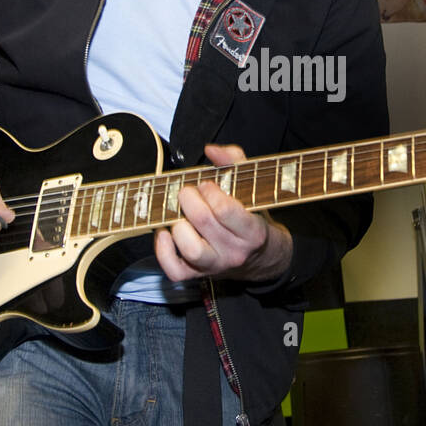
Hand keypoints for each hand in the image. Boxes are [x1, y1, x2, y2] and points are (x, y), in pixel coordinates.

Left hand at [155, 144, 292, 283]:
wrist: (261, 257)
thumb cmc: (252, 217)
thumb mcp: (252, 188)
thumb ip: (234, 162)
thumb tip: (211, 149)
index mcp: (252, 231)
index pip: (225, 210)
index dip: (210, 191)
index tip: (206, 184)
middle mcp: (235, 251)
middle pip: (204, 222)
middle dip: (189, 199)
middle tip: (188, 191)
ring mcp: (215, 266)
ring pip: (190, 248)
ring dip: (178, 224)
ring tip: (179, 213)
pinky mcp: (198, 275)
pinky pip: (174, 269)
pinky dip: (163, 250)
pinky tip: (165, 232)